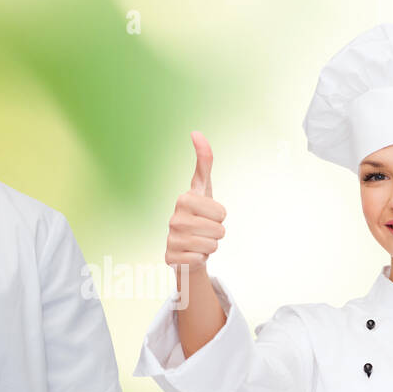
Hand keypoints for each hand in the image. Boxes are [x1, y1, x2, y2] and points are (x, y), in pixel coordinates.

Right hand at [166, 130, 226, 288]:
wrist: (185, 245)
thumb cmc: (198, 213)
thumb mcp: (203, 188)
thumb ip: (204, 161)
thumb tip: (196, 131)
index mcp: (184, 199)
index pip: (222, 212)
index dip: (220, 215)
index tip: (208, 212)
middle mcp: (174, 218)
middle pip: (219, 230)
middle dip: (217, 232)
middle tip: (204, 230)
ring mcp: (171, 239)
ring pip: (212, 246)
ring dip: (210, 246)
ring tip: (199, 241)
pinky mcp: (170, 258)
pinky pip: (201, 259)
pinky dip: (200, 259)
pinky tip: (191, 253)